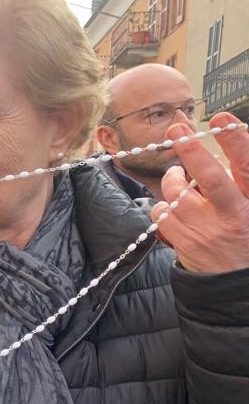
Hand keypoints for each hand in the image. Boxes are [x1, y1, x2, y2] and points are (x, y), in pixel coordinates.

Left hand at [153, 114, 248, 273]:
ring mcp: (207, 231)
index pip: (248, 166)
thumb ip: (239, 180)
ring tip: (178, 176)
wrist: (235, 282)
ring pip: (178, 195)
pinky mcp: (185, 244)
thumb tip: (218, 148)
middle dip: (193, 151)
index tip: (223, 120)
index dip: (236, 140)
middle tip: (177, 130)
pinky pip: (163, 215)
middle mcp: (232, 215)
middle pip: (211, 179)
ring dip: (173, 179)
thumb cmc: (244, 235)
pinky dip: (163, 206)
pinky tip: (172, 208)